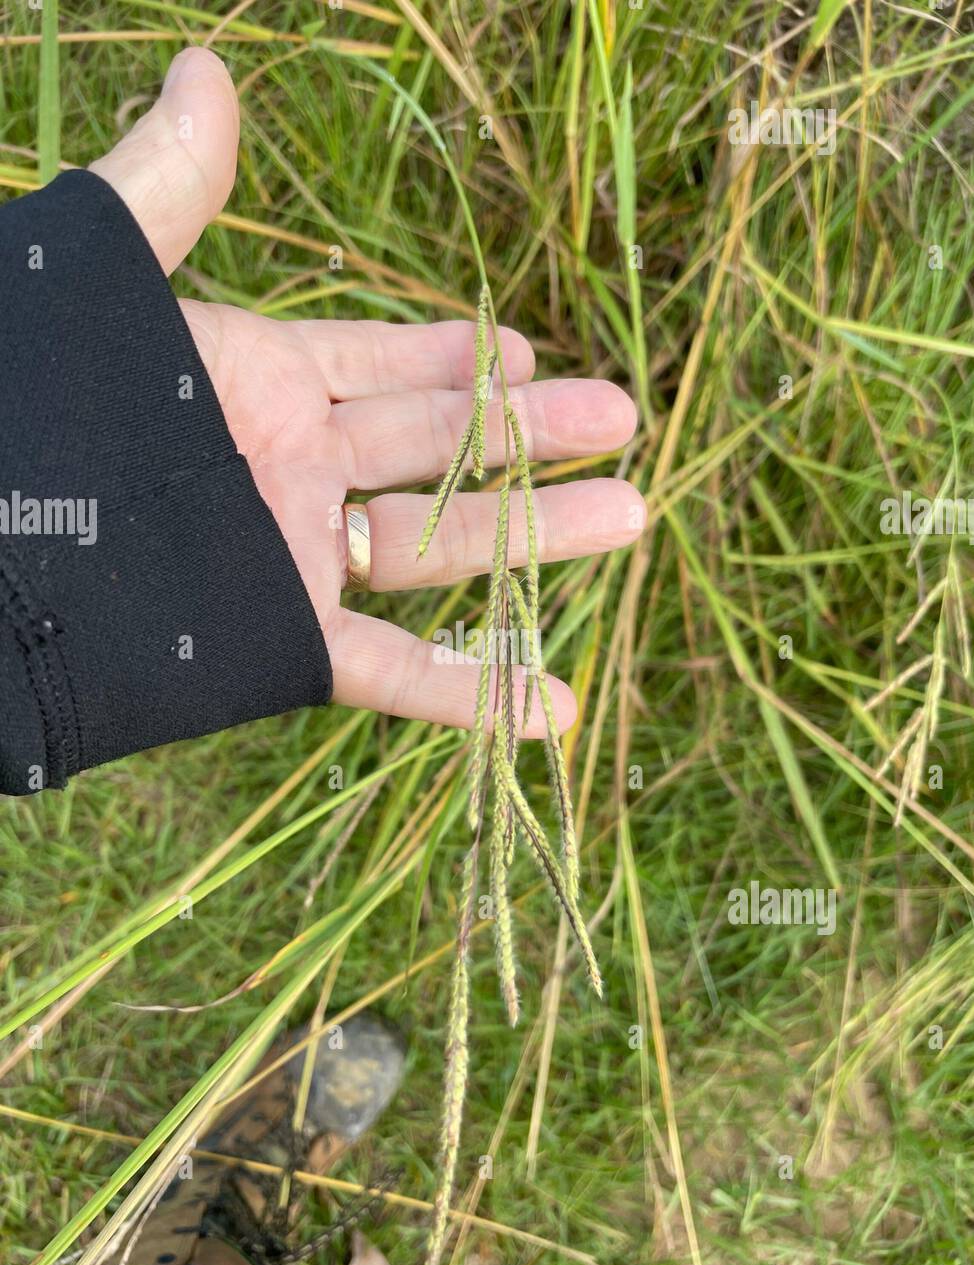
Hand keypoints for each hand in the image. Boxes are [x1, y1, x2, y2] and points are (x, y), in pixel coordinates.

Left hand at [91, 49, 642, 734]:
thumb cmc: (33, 402)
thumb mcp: (99, 275)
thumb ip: (170, 184)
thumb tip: (211, 70)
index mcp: (254, 383)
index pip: (378, 364)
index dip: (453, 359)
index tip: (531, 350)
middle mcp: (288, 470)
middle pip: (435, 449)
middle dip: (532, 434)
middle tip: (621, 415)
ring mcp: (292, 559)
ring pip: (441, 547)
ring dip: (537, 536)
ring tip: (632, 513)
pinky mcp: (284, 644)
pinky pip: (398, 673)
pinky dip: (477, 693)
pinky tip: (556, 707)